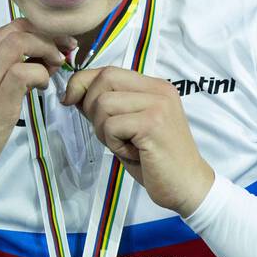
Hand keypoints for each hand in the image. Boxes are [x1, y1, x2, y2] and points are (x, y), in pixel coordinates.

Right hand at [0, 18, 77, 181]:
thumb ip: (0, 71)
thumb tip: (36, 62)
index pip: (10, 27)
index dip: (39, 31)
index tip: (56, 43)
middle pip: (18, 29)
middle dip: (48, 35)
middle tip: (64, 51)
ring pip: (21, 42)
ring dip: (47, 50)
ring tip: (55, 67)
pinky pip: (25, 72)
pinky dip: (41, 75)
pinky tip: (42, 88)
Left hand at [61, 66, 215, 217]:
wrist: (186, 186)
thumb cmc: (154, 160)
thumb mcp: (127, 127)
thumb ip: (106, 107)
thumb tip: (72, 93)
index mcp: (154, 87)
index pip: (108, 70)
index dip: (82, 83)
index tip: (69, 101)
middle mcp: (159, 90)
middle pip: (104, 79)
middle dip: (91, 106)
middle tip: (108, 133)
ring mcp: (158, 105)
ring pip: (104, 103)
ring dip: (103, 130)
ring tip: (124, 144)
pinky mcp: (152, 124)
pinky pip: (111, 125)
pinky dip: (113, 143)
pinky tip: (133, 153)